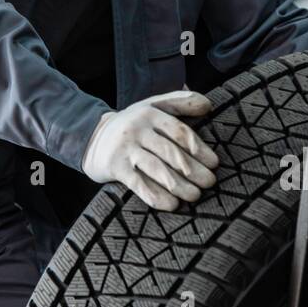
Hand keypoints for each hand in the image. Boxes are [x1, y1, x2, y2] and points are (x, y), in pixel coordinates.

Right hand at [81, 90, 219, 211]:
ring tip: (195, 195)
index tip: (214, 163)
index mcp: (150, 113)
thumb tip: (209, 105)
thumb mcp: (152, 106)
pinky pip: (139, 185)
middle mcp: (137, 129)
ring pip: (157, 170)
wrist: (93, 138)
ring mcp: (125, 149)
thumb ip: (180, 102)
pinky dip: (156, 197)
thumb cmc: (133, 125)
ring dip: (179, 186)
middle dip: (193, 170)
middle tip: (209, 182)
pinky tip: (172, 205)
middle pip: (171, 152)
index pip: (179, 132)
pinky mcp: (115, 167)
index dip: (199, 149)